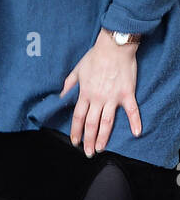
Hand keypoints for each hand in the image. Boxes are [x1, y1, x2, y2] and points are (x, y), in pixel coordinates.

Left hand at [60, 30, 141, 155]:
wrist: (114, 47)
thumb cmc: (95, 56)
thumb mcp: (78, 70)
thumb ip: (70, 84)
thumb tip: (62, 96)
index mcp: (85, 93)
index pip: (78, 117)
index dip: (75, 130)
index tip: (74, 141)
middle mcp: (98, 98)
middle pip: (91, 124)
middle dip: (88, 140)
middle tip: (88, 152)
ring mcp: (113, 97)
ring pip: (107, 122)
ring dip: (103, 137)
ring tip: (101, 148)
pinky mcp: (127, 94)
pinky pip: (132, 111)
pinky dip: (135, 122)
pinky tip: (137, 133)